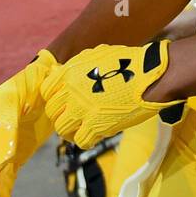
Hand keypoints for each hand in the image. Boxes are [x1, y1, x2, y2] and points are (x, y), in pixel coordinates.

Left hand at [41, 40, 184, 148]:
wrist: (149, 76)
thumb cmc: (127, 63)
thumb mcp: (96, 55)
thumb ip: (78, 67)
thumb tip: (65, 74)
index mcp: (69, 72)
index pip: (46, 91)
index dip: (54, 98)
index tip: (63, 102)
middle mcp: (71, 91)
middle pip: (52, 111)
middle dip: (62, 114)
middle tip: (73, 116)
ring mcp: (82, 110)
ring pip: (62, 129)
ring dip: (70, 130)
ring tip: (81, 129)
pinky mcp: (96, 126)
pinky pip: (81, 141)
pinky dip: (86, 140)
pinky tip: (94, 136)